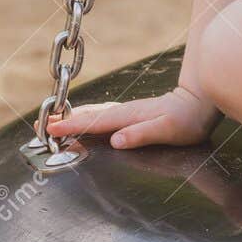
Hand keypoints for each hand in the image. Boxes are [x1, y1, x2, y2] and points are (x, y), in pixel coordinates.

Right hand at [47, 84, 220, 149]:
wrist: (201, 101)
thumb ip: (143, 134)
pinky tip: (83, 120)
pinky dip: (87, 116)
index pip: (94, 122)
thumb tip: (117, 140)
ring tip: (53, 122)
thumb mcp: (168, 129)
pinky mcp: (132, 113)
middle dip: (64, 120)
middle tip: (40, 125)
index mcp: (128, 116)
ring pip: (94, 113)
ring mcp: (128, 111)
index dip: (71, 126)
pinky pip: (103, 114)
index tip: (50, 130)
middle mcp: (125, 111)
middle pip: (88, 115)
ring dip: (73, 117)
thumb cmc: (188, 118)